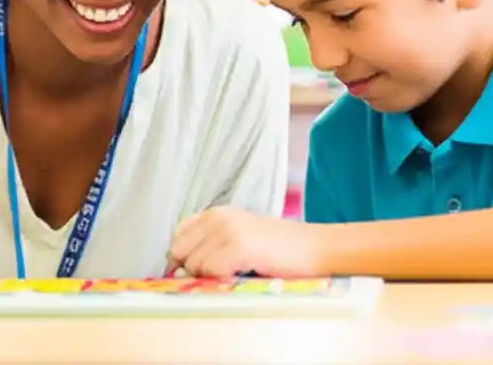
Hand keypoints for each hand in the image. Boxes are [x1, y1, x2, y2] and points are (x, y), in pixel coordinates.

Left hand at [165, 206, 323, 278]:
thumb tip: (177, 269)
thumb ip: (209, 246)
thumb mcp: (238, 239)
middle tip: (222, 274)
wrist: (314, 248)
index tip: (198, 270)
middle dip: (194, 269)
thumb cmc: (279, 251)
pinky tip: (243, 274)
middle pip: (179, 251)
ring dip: (211, 276)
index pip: (177, 236)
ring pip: (194, 265)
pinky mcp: (238, 246)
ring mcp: (227, 230)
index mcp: (216, 213)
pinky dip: (223, 279)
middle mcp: (218, 217)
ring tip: (237, 272)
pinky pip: (211, 272)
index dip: (183, 256)